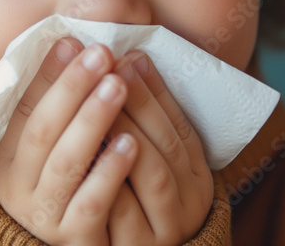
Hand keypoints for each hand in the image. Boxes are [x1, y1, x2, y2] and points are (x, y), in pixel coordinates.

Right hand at [0, 37, 137, 245]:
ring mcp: (45, 214)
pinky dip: (109, 171)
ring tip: (117, 87)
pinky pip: (92, 202)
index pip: (24, 108)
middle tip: (102, 54)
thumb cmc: (71, 183)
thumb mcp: (54, 146)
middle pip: (42, 129)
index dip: (49, 75)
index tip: (73, 41)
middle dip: (72, 88)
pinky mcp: (74, 238)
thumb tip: (73, 42)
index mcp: (7, 157)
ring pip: (66, 162)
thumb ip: (57, 106)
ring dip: (92, 120)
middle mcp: (18, 186)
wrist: (81, 245)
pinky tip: (131, 143)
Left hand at [104, 50, 214, 243]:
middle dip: (138, 102)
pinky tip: (87, 147)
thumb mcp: (151, 164)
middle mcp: (188, 204)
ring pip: (152, 173)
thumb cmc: (132, 202)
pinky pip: (121, 208)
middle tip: (110, 68)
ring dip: (125, 130)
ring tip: (99, 96)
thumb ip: (145, 122)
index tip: (133, 56)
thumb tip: (128, 59)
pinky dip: (106, 175)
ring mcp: (164, 230)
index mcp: (196, 178)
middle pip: (167, 146)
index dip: (158, 91)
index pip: (182, 128)